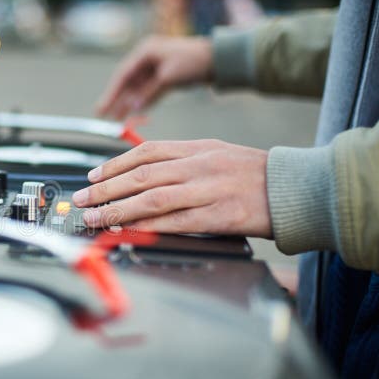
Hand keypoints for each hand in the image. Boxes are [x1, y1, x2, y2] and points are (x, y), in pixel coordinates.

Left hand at [71, 140, 271, 236]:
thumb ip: (182, 160)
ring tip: (94, 218)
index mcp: (197, 148)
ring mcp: (207, 191)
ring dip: (117, 209)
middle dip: (105, 189)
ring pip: (150, 198)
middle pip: (140, 176)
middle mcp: (198, 166)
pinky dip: (145, 226)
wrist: (296, 188)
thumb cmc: (254, 174)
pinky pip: (173, 222)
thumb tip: (144, 173)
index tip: (92, 176)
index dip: (114, 165)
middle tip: (82, 200)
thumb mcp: (217, 153)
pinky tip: (126, 230)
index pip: (145, 152)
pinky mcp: (216, 216)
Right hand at [95, 36, 212, 119]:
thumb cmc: (193, 62)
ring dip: (127, 102)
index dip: (110, 93)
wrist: (218, 58)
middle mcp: (147, 58)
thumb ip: (148, 92)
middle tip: (102, 115)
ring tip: (116, 118)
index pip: (122, 74)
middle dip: (116, 99)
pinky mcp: (164, 75)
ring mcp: (155, 67)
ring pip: (136, 87)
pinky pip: (147, 90)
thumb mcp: (168, 77)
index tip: (101, 109)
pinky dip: (141, 101)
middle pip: (127, 81)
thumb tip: (131, 107)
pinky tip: (133, 112)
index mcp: (145, 52)